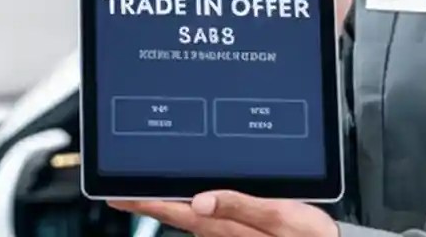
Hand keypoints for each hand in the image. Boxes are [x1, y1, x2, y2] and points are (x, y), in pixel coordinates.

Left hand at [110, 191, 337, 236]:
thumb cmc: (307, 236)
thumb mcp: (279, 216)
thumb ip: (240, 205)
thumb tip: (200, 200)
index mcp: (224, 224)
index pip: (174, 210)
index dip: (144, 202)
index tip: (117, 195)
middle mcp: (220, 232)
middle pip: (176, 214)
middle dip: (149, 203)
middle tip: (120, 193)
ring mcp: (228, 235)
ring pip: (191, 217)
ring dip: (169, 204)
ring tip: (145, 194)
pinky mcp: (239, 235)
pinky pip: (208, 221)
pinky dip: (192, 209)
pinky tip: (188, 201)